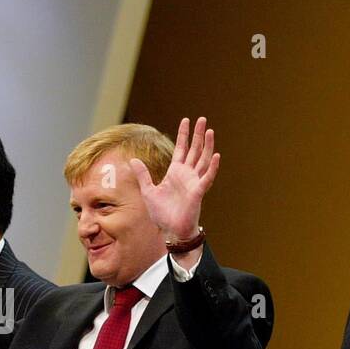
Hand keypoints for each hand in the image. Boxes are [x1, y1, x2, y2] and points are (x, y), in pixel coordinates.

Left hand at [128, 116, 218, 241]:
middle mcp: (186, 174)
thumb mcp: (148, 191)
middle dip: (198, 135)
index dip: (183, 135)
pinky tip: (216, 155)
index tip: (186, 120)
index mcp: (175, 172)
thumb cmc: (162, 213)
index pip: (181, 148)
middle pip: (194, 150)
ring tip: (209, 131)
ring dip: (207, 145)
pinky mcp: (198, 191)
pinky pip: (207, 177)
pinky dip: (212, 167)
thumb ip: (142, 175)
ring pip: (203, 159)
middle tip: (202, 119)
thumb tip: (133, 160)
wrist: (170, 229)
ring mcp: (194, 182)